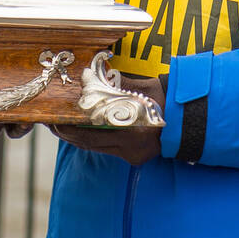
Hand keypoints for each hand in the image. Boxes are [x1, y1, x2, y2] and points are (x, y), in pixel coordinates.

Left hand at [48, 76, 164, 166]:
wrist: (187, 116)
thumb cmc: (163, 97)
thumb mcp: (139, 89)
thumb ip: (115, 88)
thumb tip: (89, 78)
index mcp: (132, 130)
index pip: (91, 134)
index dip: (70, 128)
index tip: (54, 121)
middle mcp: (131, 147)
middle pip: (89, 144)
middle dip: (68, 134)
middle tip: (51, 125)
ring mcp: (133, 156)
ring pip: (96, 148)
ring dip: (78, 138)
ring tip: (60, 127)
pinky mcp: (135, 158)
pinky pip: (107, 150)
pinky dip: (94, 140)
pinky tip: (82, 131)